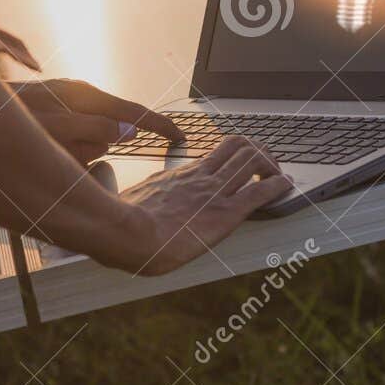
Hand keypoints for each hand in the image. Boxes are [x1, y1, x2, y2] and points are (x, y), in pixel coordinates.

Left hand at [12, 78, 182, 164]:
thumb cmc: (4, 119)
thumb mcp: (52, 129)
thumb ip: (92, 130)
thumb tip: (128, 132)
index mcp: (84, 96)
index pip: (133, 111)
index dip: (159, 126)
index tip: (180, 138)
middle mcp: (77, 96)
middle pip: (106, 135)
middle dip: (92, 153)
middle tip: (60, 156)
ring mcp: (63, 103)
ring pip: (84, 142)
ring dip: (69, 156)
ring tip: (39, 151)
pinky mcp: (49, 114)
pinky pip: (66, 143)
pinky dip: (57, 153)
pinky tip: (34, 150)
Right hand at [111, 137, 292, 275]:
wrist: (125, 236)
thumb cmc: (116, 223)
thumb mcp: (114, 196)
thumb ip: (109, 183)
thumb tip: (97, 172)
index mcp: (178, 176)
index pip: (214, 153)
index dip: (234, 153)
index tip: (241, 161)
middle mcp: (201, 178)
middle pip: (239, 148)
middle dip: (259, 153)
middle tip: (267, 166)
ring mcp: (214, 193)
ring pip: (254, 162)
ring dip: (272, 166)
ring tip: (279, 175)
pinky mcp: (225, 213)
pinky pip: (262, 192)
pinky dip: (279, 187)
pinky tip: (287, 187)